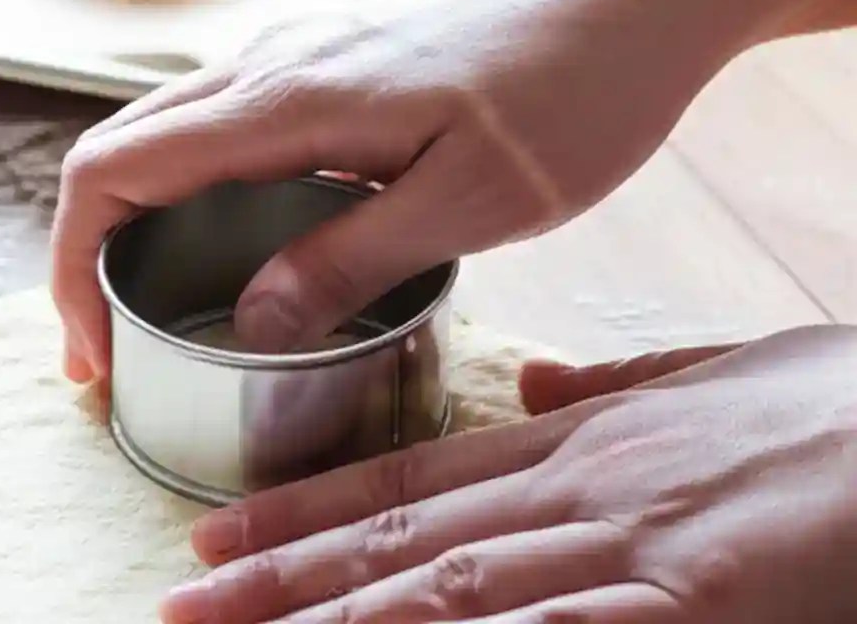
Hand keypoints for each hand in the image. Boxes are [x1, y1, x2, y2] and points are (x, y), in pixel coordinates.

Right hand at [51, 0, 768, 381]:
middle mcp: (270, 65)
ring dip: (137, 221)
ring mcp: (297, 56)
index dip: (73, 268)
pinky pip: (222, 125)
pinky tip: (233, 245)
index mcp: (286, 101)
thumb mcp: (467, 203)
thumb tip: (249, 321)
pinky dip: (191, 192)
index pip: (116, 171)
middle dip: (88, 252)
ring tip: (154, 311)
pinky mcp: (330, 64)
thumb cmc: (570, 96)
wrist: (633, 2)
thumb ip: (346, 261)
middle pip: (120, 148)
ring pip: (168, 135)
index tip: (91, 353)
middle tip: (109, 350)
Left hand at [159, 325, 856, 622]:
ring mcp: (631, 550)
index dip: (304, 508)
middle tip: (183, 595)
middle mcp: (580, 492)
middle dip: (281, 576)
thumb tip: (547, 384)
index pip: (409, 479)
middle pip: (403, 544)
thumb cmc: (838, 411)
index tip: (218, 530)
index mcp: (580, 444)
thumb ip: (623, 386)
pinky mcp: (693, 599)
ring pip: (452, 592)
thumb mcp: (718, 375)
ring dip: (336, 622)